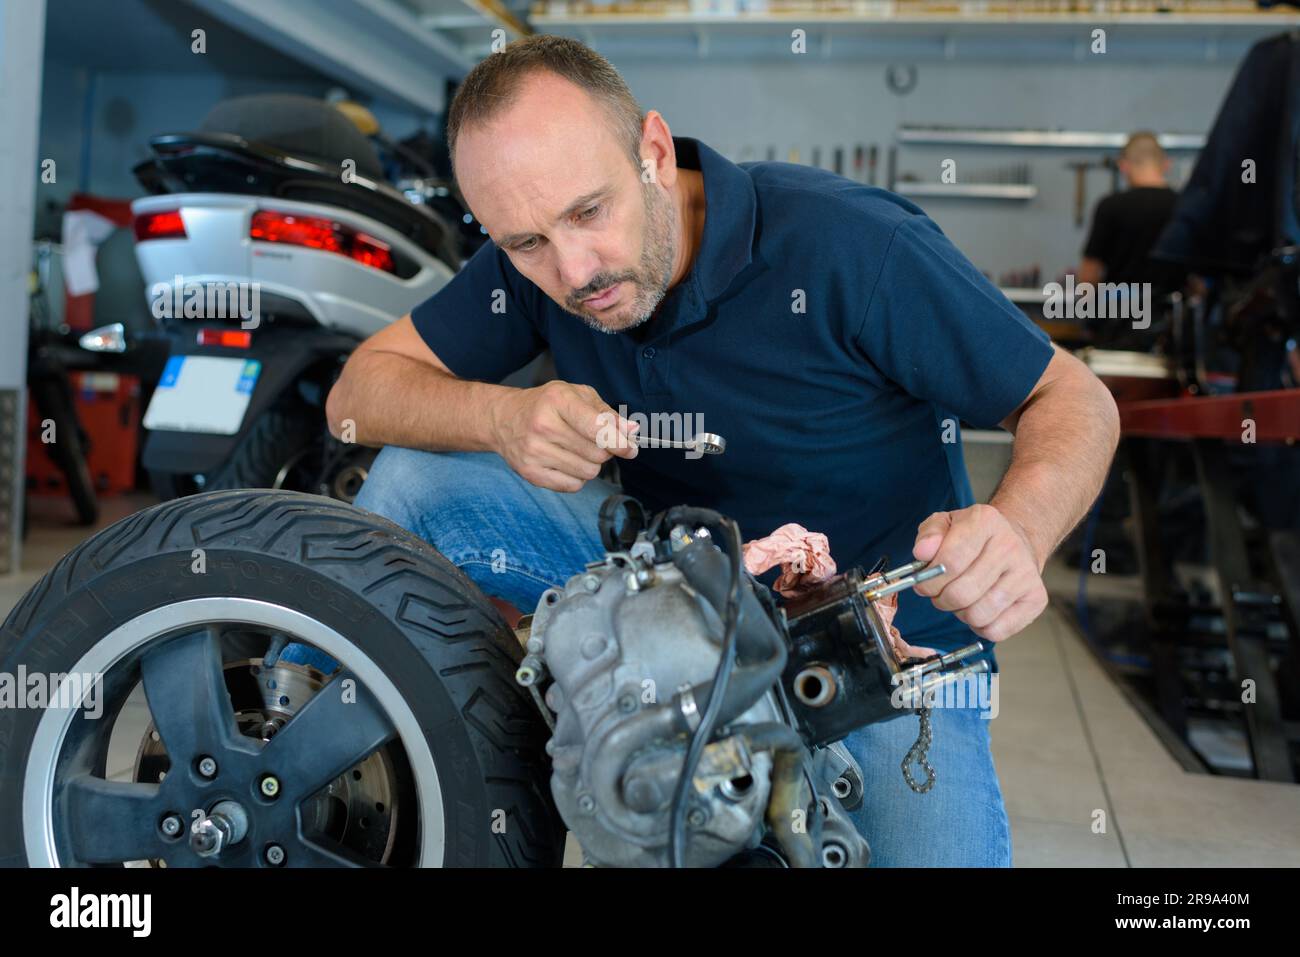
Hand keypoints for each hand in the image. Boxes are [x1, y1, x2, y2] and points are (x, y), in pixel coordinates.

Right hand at [490, 380, 637, 491]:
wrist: (504, 418)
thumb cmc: (547, 405)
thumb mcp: (577, 395)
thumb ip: (607, 414)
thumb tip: (631, 432)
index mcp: (558, 400)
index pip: (597, 428)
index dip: (620, 442)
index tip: (631, 449)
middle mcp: (543, 425)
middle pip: (598, 454)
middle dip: (604, 451)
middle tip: (594, 442)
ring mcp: (534, 451)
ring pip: (588, 472)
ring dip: (590, 464)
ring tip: (575, 449)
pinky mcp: (530, 472)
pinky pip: (573, 486)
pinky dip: (576, 477)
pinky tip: (565, 461)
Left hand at [910, 504, 1047, 642]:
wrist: (1014, 541)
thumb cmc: (972, 537)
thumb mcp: (945, 524)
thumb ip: (929, 536)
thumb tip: (922, 553)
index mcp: (986, 521)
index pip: (949, 562)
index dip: (928, 580)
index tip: (922, 583)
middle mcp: (1010, 546)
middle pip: (962, 593)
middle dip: (941, 599)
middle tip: (939, 594)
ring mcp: (1027, 574)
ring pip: (978, 615)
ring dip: (960, 613)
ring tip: (961, 599)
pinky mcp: (1036, 599)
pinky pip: (996, 631)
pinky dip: (980, 627)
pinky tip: (979, 609)